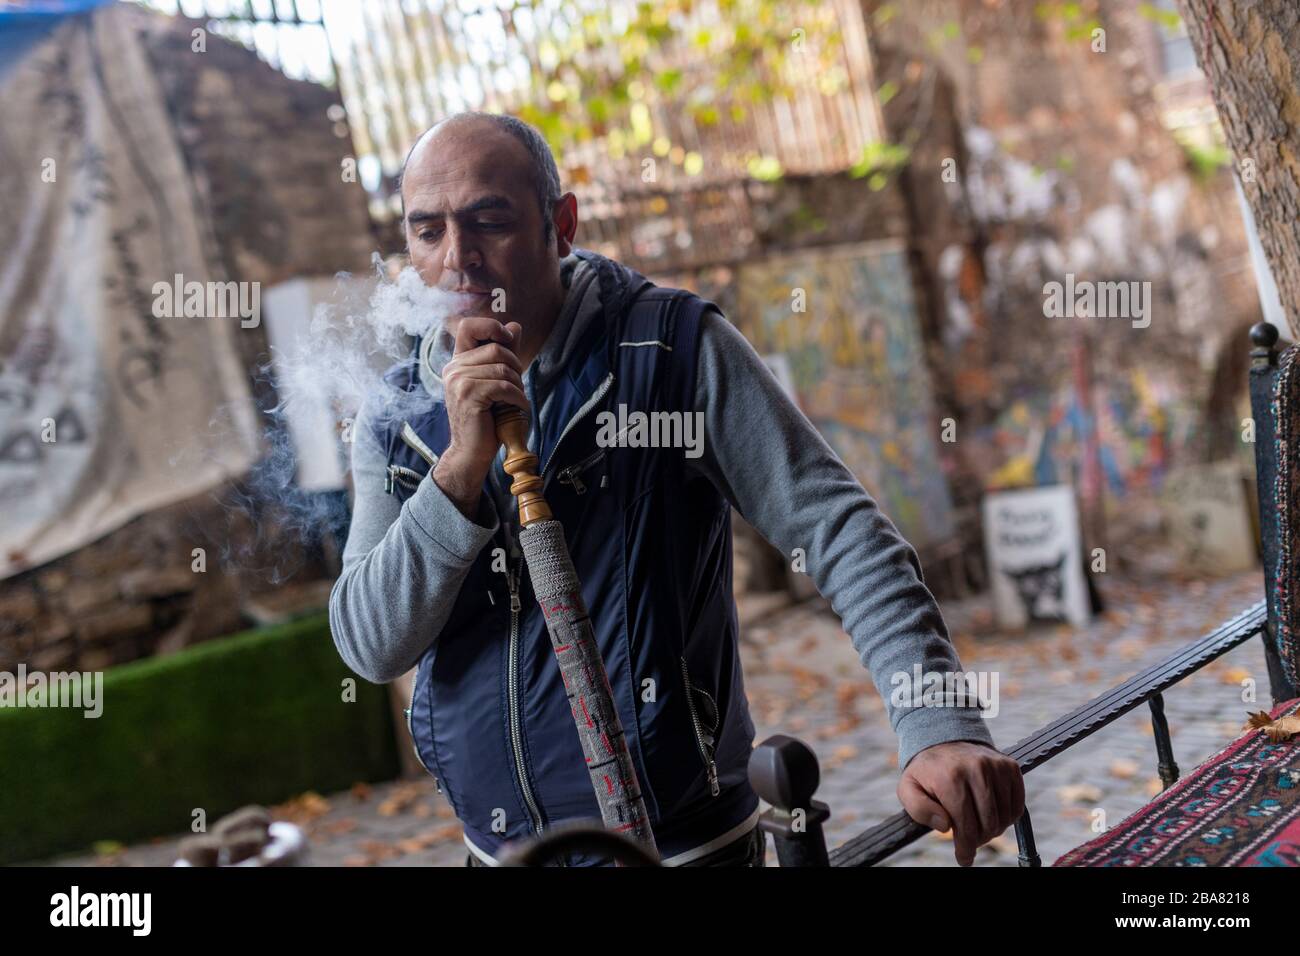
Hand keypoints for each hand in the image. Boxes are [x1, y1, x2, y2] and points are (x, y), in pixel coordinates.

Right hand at [433, 317, 526, 517]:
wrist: (472, 452)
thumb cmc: (486, 418)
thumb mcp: (496, 381)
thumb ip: (504, 354)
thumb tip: (515, 326)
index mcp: (457, 362)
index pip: (468, 326)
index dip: (491, 326)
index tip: (507, 340)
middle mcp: (453, 368)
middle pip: (496, 348)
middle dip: (515, 366)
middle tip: (516, 387)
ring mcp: (458, 381)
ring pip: (503, 368)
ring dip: (518, 385)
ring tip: (516, 400)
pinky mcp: (468, 395)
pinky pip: (504, 386)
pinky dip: (518, 397)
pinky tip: (518, 407)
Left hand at [897, 740, 1024, 866]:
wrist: (944, 740)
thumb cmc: (927, 771)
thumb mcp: (908, 788)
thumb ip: (919, 809)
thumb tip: (945, 825)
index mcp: (950, 777)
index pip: (965, 825)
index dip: (966, 847)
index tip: (964, 859)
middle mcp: (977, 769)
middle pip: (988, 824)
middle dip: (978, 840)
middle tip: (968, 840)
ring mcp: (996, 766)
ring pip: (1004, 818)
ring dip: (993, 830)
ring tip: (978, 826)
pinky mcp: (1010, 766)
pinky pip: (1017, 806)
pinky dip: (1007, 818)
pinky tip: (991, 815)